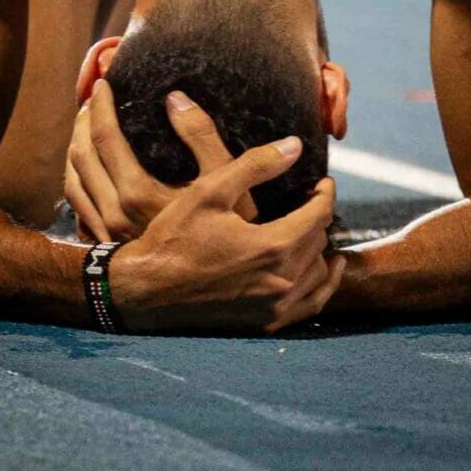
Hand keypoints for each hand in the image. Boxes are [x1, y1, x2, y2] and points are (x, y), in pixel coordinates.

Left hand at [65, 81, 255, 241]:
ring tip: (86, 130)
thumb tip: (175, 98)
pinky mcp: (108, 247)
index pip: (104, 137)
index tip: (103, 84)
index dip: (101, 105)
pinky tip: (89, 174)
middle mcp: (113, 215)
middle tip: (93, 101)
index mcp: (136, 194)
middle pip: (81, 156)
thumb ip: (201, 136)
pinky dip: (77, 181)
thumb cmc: (228, 234)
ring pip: (73, 182)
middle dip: (83, 122)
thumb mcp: (225, 180)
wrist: (215, 290)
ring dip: (75, 149)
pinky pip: (78, 207)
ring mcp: (107, 234)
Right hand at [110, 138, 341, 334]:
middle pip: (319, 242)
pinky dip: (321, 286)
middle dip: (318, 218)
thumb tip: (295, 147)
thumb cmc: (173, 238)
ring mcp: (274, 307)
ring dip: (319, 249)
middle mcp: (281, 281)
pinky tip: (323, 271)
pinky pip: (310, 306)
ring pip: (319, 274)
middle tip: (309, 201)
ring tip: (311, 230)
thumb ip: (256, 166)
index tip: (321, 183)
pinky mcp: (265, 324)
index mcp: (272, 246)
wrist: (145, 290)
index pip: (319, 214)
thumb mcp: (210, 191)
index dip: (324, 194)